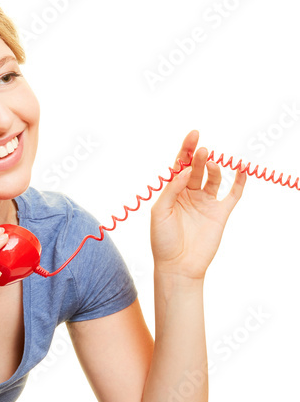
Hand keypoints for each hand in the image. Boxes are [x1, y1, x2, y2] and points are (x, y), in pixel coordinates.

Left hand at [150, 129, 246, 279]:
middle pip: (196, 169)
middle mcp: (190, 195)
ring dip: (214, 168)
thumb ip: (171, 190)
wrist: (178, 266)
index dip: (186, 150)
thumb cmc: (163, 241)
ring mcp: (206, 203)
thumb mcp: (160, 212)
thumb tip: (184, 171)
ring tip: (211, 164)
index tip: (193, 135)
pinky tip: (242, 169)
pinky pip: (233, 195)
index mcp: (172, 193)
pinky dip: (239, 182)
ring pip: (213, 178)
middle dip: (198, 158)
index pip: (179, 166)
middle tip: (201, 150)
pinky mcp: (220, 214)